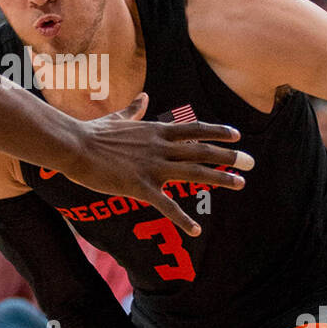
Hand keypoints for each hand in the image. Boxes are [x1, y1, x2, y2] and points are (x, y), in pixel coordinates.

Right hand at [65, 93, 251, 236]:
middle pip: (201, 151)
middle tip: (251, 162)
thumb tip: (143, 97)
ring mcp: (152, 166)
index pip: (194, 129)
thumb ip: (134, 110)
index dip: (217, 132)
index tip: (236, 136)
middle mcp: (160, 147)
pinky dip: (182, 219)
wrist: (75, 146)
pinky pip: (165, 205)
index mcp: (156, 130)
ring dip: (219, 178)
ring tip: (240, 183)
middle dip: (229, 157)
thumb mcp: (118, 117)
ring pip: (193, 172)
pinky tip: (195, 231)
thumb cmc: (93, 132)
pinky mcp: (139, 186)